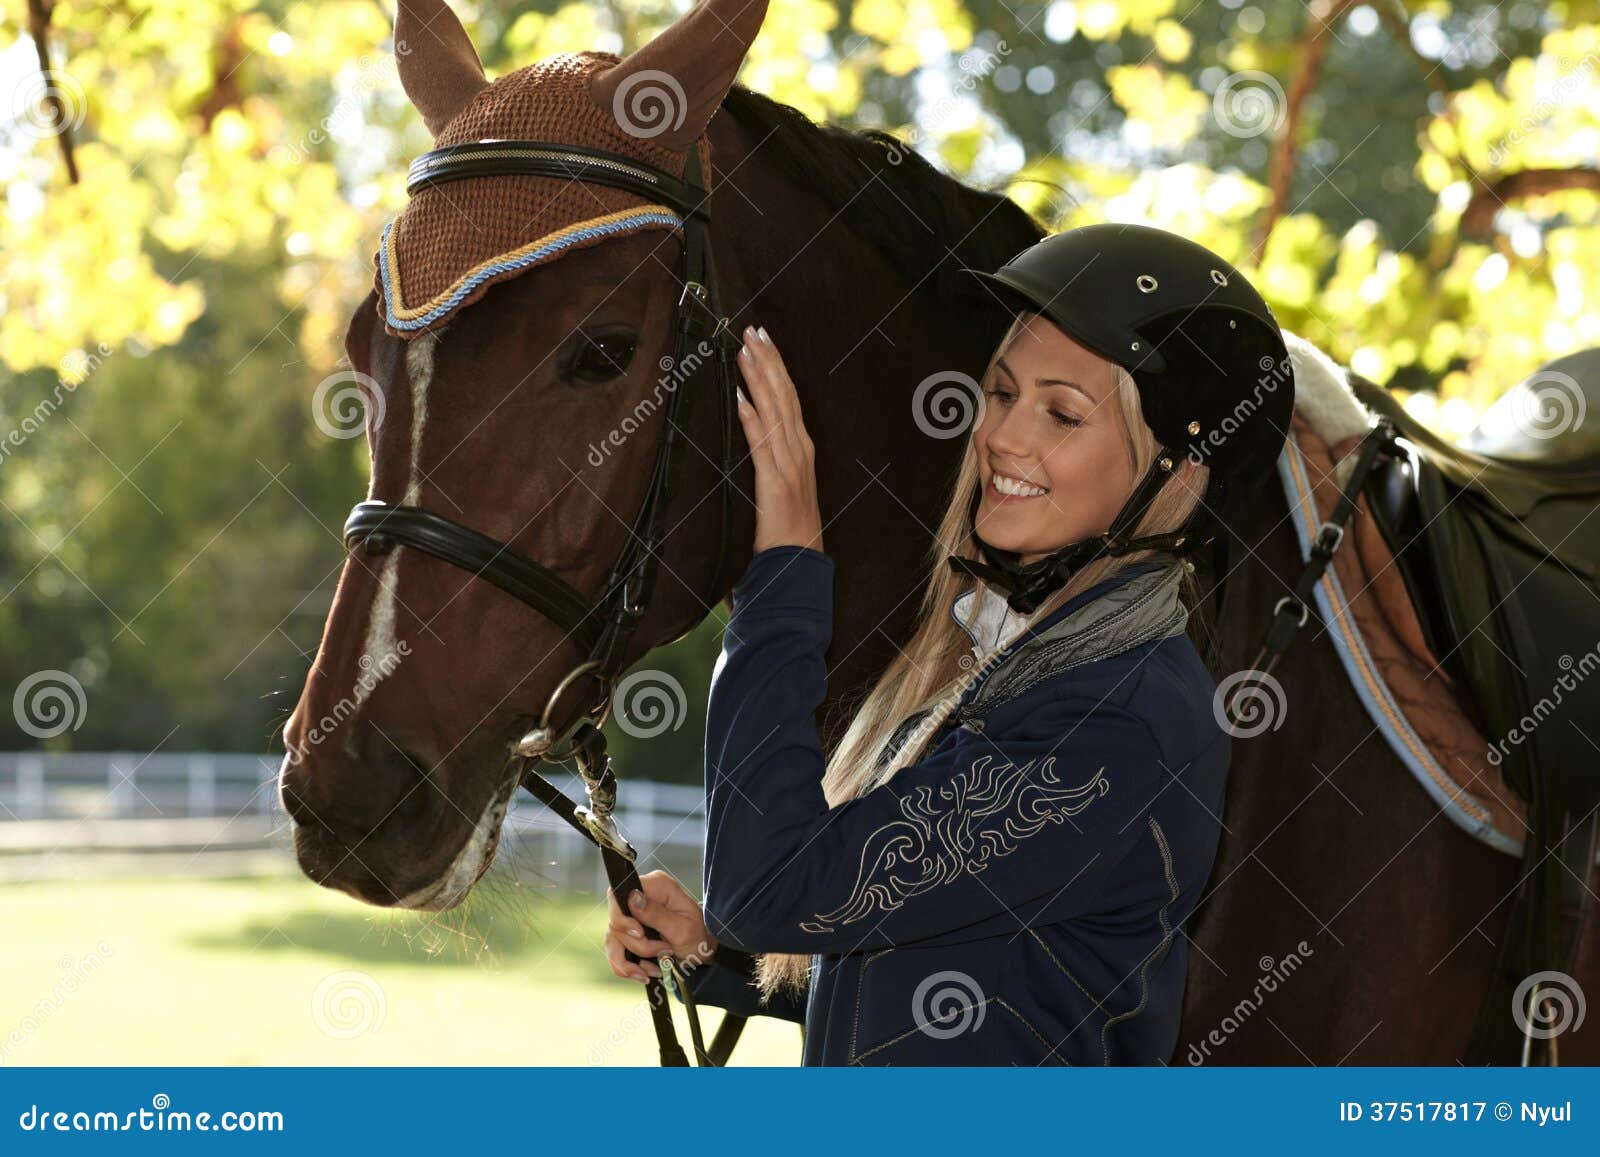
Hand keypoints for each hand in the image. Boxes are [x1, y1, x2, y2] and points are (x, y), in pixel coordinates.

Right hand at [603, 868, 718, 982]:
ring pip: (613, 939)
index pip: (619, 894)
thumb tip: (632, 898)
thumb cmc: (698, 937)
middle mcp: (640, 897)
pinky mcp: (627, 934)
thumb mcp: (683, 929)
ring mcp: (631, 916)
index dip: (622, 918)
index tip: (639, 934)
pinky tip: (644, 973)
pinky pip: (615, 952)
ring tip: (655, 970)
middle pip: (616, 922)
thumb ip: (657, 914)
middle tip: (664, 952)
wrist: (701, 953)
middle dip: (638, 946)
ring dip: (631, 961)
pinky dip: (627, 968)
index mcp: (656, 886)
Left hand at [735, 324, 823, 553]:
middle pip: (784, 395)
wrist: (799, 560)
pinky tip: (741, 395)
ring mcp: (789, 464)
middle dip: (768, 360)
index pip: (790, 396)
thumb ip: (775, 455)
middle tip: (752, 330)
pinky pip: (762, 443)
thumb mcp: (787, 482)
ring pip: (774, 411)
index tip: (763, 339)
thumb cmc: (790, 525)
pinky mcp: (775, 481)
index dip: (777, 366)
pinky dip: (752, 417)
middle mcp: (799, 449)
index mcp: (803, 447)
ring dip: (758, 378)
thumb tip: (757, 427)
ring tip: (744, 350)